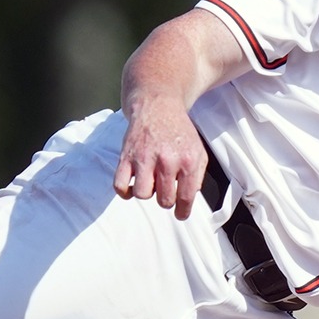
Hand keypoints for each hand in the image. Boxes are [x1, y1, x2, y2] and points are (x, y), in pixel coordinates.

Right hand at [113, 101, 206, 220]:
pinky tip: (133, 185)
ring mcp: (144, 158)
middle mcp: (167, 160)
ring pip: (143, 195)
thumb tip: (188, 199)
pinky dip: (125, 192)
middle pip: (164, 200)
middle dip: (166, 199)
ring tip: (151, 181)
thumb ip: (196, 176)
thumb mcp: (198, 151)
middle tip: (165, 187)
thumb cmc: (178, 131)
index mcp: (188, 160)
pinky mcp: (126, 156)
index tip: (180, 214)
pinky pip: (120, 186)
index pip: (186, 198)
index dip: (183, 211)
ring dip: (147, 192)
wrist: (157, 105)